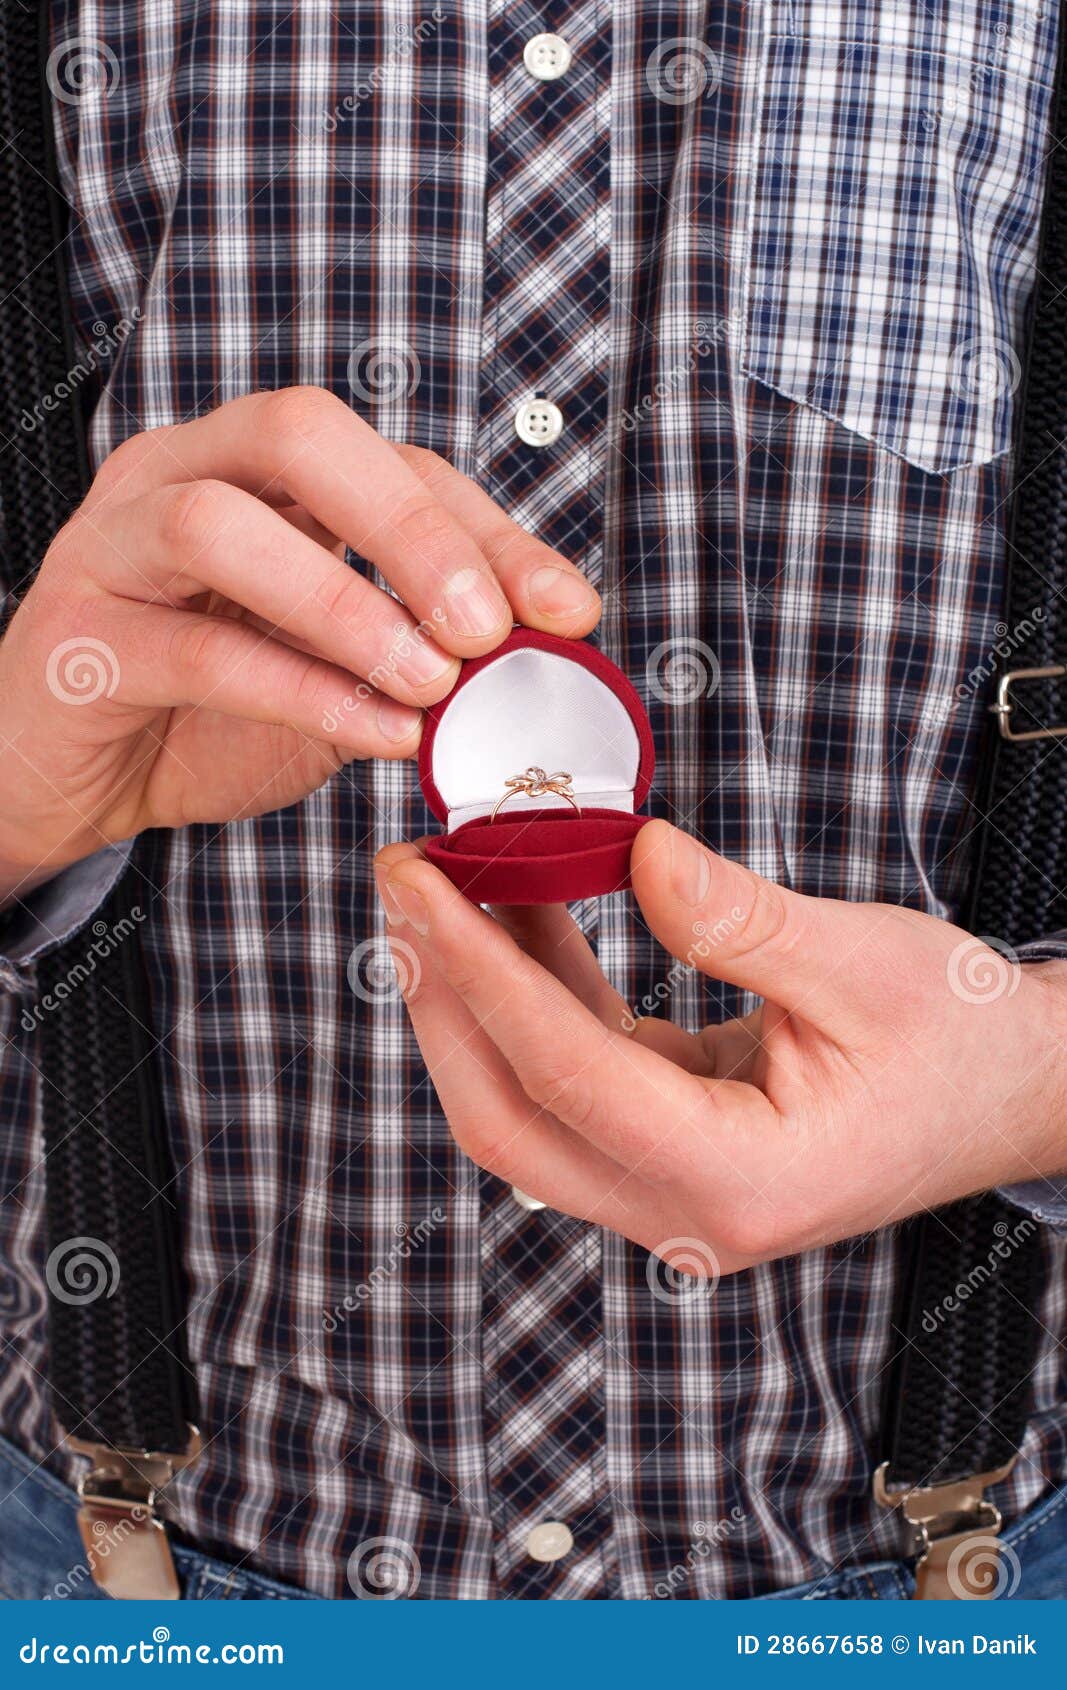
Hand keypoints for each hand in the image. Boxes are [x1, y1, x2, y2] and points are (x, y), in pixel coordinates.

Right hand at [0, 387, 598, 901]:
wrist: (59, 781)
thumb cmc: (198, 713)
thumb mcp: (333, 673)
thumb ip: (415, 650)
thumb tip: (535, 657)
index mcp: (253, 468)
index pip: (386, 457)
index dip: (486, 527)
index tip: (566, 607)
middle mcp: (179, 474)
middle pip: (300, 434)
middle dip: (414, 527)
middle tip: (489, 624)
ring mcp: (116, 546)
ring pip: (226, 524)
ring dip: (348, 605)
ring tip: (433, 683)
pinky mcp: (81, 637)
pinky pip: (198, 649)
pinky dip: (303, 692)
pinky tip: (376, 733)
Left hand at [374, 821, 1066, 1274]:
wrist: (1014, 1093)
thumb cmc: (961, 1040)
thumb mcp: (866, 963)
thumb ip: (740, 918)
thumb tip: (636, 854)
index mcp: (740, 1182)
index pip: (567, 1073)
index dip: (480, 974)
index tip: (418, 884)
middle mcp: (688, 1212)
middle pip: (510, 1118)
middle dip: (441, 998)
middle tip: (401, 882)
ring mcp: (672, 1191)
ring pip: (526, 1106)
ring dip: (476, 996)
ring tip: (445, 882)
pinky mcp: (669, 1150)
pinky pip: (572, 1078)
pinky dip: (536, 996)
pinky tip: (521, 911)